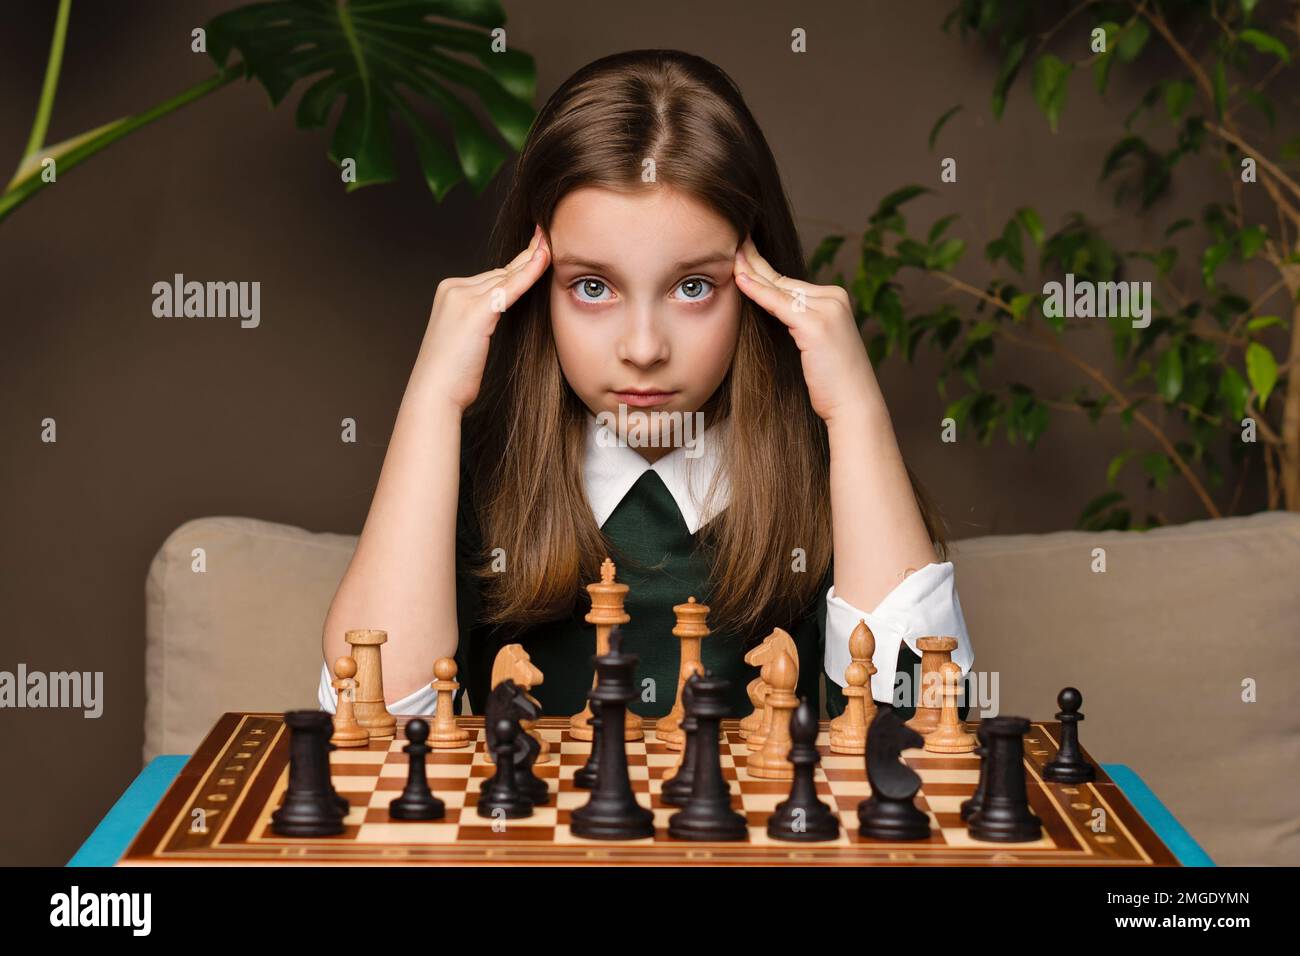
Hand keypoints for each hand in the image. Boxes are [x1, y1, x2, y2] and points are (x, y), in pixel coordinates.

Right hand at [415, 225, 550, 410]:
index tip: (537, 249)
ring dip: (532, 261)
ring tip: (552, 244)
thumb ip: (483, 317)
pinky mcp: (476, 310)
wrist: (435, 393)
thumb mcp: (467, 338)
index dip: (518, 265)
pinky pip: (511, 287)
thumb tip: (503, 308)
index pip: (492, 276)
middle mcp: (454, 288)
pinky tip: (545, 258)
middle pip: (501, 273)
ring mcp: (463, 297)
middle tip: (549, 239)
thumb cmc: (452, 375)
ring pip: (507, 276)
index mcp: (449, 292)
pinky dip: (530, 273)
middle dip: (527, 259)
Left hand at [733, 235, 880, 426]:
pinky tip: (740, 279)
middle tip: (733, 243)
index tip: (743, 255)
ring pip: (779, 288)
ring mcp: (827, 309)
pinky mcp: (817, 324)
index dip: (764, 270)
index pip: (791, 282)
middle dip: (755, 262)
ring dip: (751, 271)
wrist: (854, 405)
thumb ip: (798, 323)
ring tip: (730, 255)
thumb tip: (771, 308)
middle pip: (784, 280)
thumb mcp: (815, 345)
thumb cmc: (832, 383)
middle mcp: (834, 298)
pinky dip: (757, 291)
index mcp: (835, 300)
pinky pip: (778, 304)